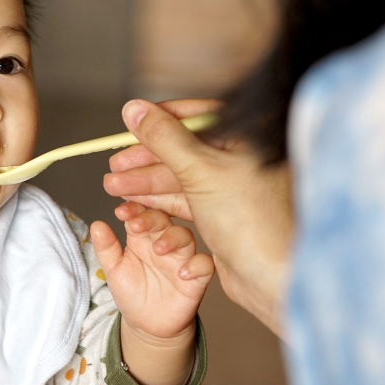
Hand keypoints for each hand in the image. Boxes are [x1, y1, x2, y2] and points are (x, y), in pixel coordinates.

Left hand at [90, 204, 213, 339]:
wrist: (147, 325)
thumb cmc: (132, 293)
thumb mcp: (114, 271)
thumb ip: (106, 249)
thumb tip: (96, 225)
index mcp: (143, 236)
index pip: (141, 214)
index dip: (133, 209)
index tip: (121, 212)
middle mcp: (164, 243)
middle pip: (164, 220)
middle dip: (152, 219)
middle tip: (137, 226)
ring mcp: (181, 259)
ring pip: (186, 237)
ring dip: (174, 238)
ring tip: (159, 249)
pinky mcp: (196, 278)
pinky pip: (205, 265)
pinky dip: (197, 265)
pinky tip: (183, 273)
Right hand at [104, 99, 292, 334]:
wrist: (271, 275)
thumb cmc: (249, 219)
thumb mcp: (199, 170)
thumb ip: (164, 138)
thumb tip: (135, 109)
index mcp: (247, 138)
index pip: (197, 116)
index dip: (161, 120)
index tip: (131, 123)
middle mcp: (242, 159)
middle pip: (184, 148)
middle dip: (146, 158)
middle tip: (115, 166)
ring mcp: (232, 187)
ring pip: (181, 176)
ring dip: (146, 182)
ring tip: (113, 186)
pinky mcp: (223, 213)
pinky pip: (186, 198)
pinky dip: (160, 199)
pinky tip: (135, 201)